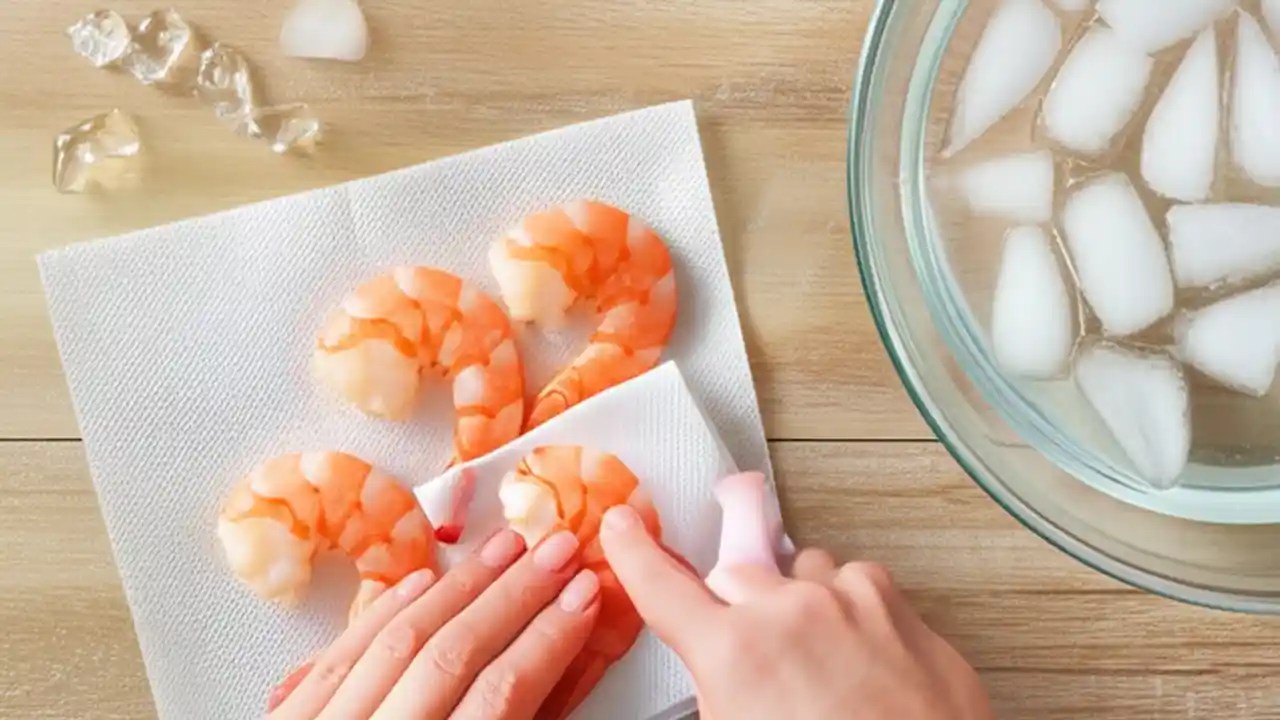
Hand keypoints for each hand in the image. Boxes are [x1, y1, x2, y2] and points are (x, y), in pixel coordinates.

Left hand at [268, 528, 599, 719]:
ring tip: (506, 547)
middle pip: (451, 653)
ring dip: (459, 587)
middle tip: (559, 550)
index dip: (550, 638)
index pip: (500, 694)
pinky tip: (423, 580)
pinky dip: (386, 612)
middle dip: (515, 594)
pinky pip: (335, 656)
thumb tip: (564, 671)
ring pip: (395, 640)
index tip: (586, 596)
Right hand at [600, 505, 993, 719]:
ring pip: (798, 571)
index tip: (622, 526)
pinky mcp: (895, 600)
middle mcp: (787, 611)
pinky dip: (848, 607)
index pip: (662, 585)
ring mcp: (845, 598)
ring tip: (817, 658)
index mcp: (733, 653)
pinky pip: (853, 581)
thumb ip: (717, 684)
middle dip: (737, 606)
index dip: (634, 552)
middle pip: (735, 575)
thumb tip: (717, 668)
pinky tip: (858, 651)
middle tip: (758, 652)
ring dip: (797, 603)